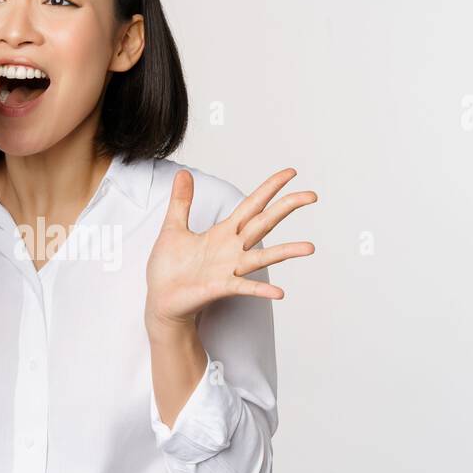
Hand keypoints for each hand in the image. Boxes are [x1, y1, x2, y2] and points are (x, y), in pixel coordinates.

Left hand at [144, 168, 316, 331]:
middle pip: (264, 223)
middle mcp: (232, 249)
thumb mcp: (173, 227)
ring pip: (262, 256)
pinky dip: (261, 289)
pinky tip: (279, 292)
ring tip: (310, 247)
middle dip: (286, 208)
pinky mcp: (220, 287)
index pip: (252, 205)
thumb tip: (183, 173)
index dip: (270, 188)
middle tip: (312, 195)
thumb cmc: (168, 268)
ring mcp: (229, 269)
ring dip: (286, 252)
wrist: (160, 300)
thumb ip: (181, 201)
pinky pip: (244, 288)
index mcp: (223, 232)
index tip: (290, 173)